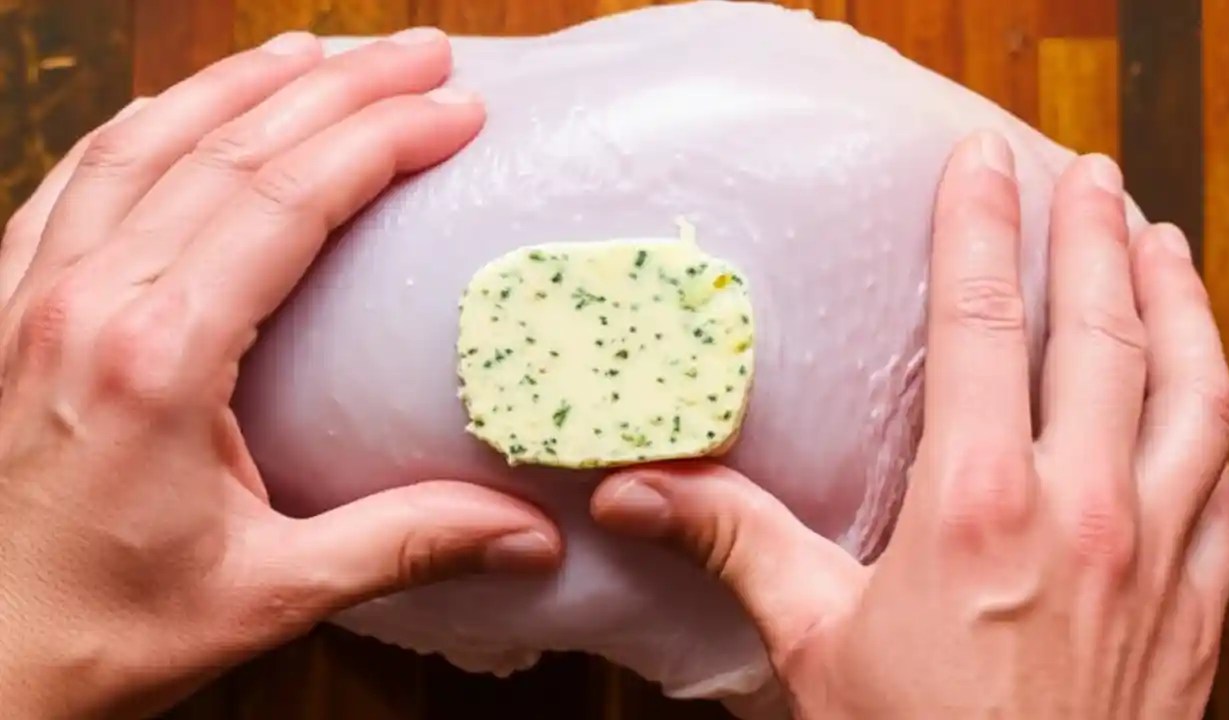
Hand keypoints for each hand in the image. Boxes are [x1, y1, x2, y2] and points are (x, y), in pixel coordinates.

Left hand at [0, 29, 559, 718]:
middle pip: (230, 146)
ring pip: (147, 138)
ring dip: (242, 80)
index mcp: (156, 356)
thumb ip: (403, 545)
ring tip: (322, 47)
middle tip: (423, 51)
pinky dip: (146, 122)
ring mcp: (33, 292)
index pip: (288, 201)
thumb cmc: (100, 635)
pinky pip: (79, 175)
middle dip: (340, 85)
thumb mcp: (267, 594)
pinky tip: (187, 106)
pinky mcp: (8, 305)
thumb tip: (527, 536)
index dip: (381, 139)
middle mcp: (86, 299)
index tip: (454, 110)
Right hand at [591, 132, 1228, 718]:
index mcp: (979, 506)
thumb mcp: (813, 642)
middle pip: (1103, 333)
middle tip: (1084, 173)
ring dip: (1180, 305)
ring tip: (1159, 244)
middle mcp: (1086, 510)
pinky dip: (1211, 420)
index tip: (980, 164)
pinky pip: (1224, 486)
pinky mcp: (1199, 607)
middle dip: (1092, 237)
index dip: (979, 230)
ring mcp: (1158, 555)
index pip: (982, 326)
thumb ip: (736, 543)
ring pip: (1193, 393)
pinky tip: (1200, 398)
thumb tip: (636, 487)